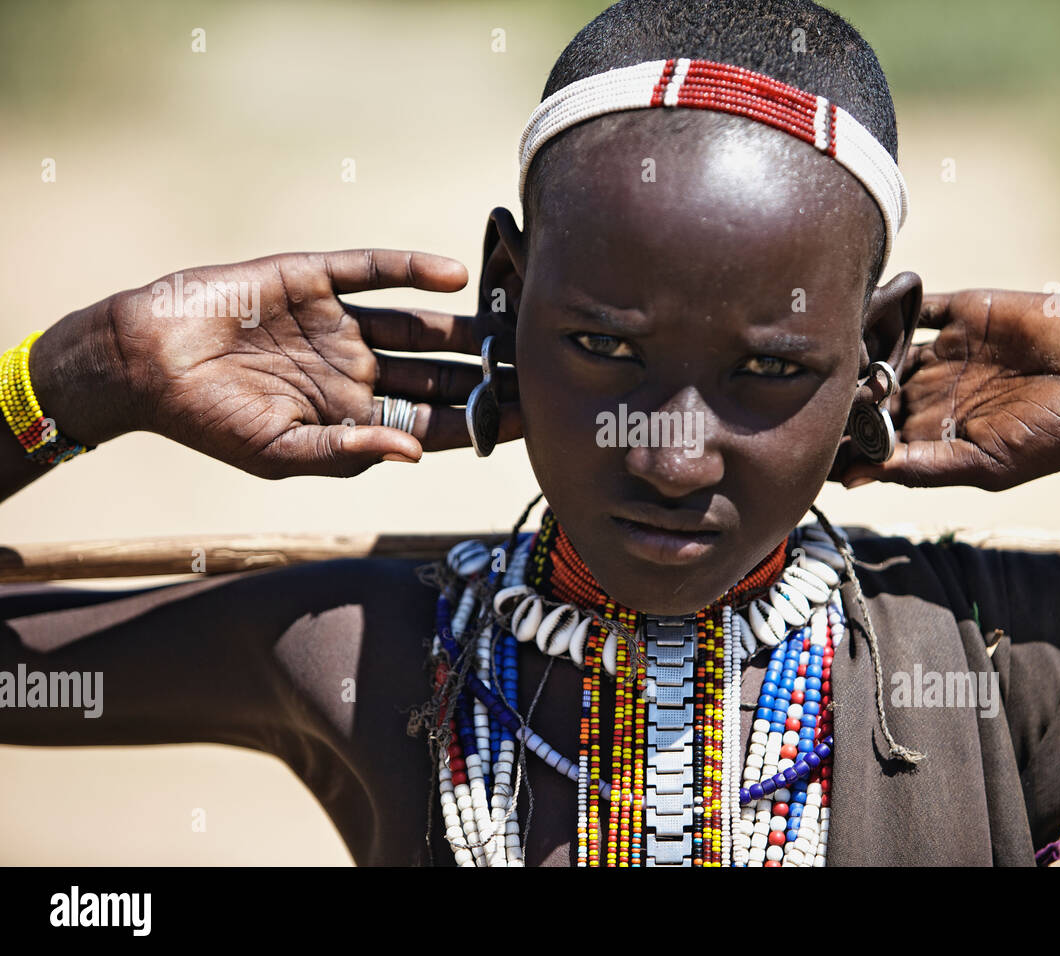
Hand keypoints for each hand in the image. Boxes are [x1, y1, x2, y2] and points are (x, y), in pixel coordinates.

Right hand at [34, 249, 519, 477]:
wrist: (143, 361)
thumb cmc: (209, 420)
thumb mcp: (280, 453)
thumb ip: (349, 454)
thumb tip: (413, 455)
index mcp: (355, 417)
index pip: (434, 422)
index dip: (480, 421)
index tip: (531, 421)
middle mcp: (358, 370)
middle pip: (441, 373)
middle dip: (490, 375)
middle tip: (544, 370)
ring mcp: (340, 324)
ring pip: (421, 324)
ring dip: (468, 325)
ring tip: (516, 324)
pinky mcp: (315, 279)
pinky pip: (373, 271)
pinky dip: (412, 268)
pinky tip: (456, 273)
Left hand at [832, 289, 1059, 490]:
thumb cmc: (1059, 435)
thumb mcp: (985, 465)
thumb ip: (918, 469)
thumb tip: (852, 480)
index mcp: (935, 435)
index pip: (872, 437)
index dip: (843, 436)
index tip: (810, 437)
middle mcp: (933, 392)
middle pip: (869, 390)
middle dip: (842, 392)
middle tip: (817, 390)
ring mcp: (947, 350)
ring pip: (883, 345)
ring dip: (860, 348)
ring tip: (838, 353)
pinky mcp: (964, 312)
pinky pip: (915, 305)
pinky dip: (890, 304)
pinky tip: (870, 308)